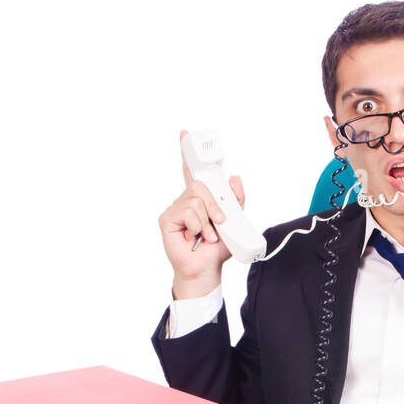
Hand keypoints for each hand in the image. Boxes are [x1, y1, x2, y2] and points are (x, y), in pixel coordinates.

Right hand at [158, 129, 245, 297]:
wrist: (207, 269)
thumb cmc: (217, 249)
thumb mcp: (234, 222)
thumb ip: (236, 200)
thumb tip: (235, 178)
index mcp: (199, 200)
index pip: (192, 172)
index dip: (187, 153)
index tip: (184, 133)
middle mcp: (185, 201)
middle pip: (199, 184)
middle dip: (214, 202)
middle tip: (220, 220)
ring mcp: (175, 209)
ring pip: (195, 198)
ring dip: (208, 218)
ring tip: (207, 235)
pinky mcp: (167, 219)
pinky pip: (188, 210)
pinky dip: (198, 225)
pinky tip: (195, 236)